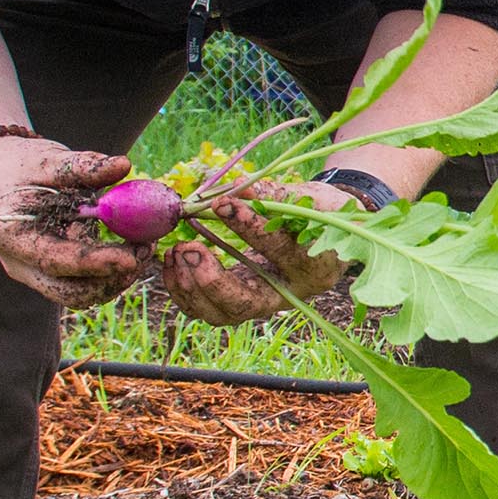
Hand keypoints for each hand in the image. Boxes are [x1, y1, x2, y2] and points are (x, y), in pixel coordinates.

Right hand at [0, 138, 145, 309]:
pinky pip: (81, 284)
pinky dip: (108, 274)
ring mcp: (32, 273)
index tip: (131, 257)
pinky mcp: (48, 274)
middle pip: (68, 290)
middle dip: (110, 278)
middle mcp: (17, 263)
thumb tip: (123, 165)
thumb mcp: (50, 159)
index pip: (54, 259)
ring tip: (143, 248)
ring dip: (114, 279)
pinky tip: (130, 250)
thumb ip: (84, 165)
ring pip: (78, 294)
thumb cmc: (23, 165)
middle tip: (144, 252)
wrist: (1, 174)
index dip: (94, 262)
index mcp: (9, 235)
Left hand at [158, 179, 355, 327]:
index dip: (249, 227)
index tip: (221, 203)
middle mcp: (286, 296)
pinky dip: (182, 288)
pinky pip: (203, 309)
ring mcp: (260, 304)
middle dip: (210, 279)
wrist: (324, 235)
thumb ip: (277, 194)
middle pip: (243, 304)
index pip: (279, 251)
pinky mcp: (239, 303)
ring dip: (190, 285)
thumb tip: (239, 184)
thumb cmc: (321, 213)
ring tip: (178, 250)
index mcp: (314, 269)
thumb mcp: (310, 198)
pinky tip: (173, 260)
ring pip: (218, 313)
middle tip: (189, 247)